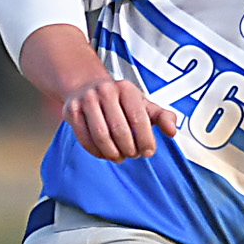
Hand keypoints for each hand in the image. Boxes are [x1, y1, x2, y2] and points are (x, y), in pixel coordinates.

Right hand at [61, 78, 179, 160]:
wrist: (87, 87)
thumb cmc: (119, 101)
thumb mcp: (143, 104)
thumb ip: (161, 116)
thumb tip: (172, 131)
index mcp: (126, 88)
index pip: (139, 119)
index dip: (145, 140)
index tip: (148, 152)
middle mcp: (105, 91)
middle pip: (119, 130)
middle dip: (129, 149)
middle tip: (132, 154)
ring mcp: (86, 100)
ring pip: (101, 136)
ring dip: (112, 153)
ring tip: (119, 156)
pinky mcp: (71, 111)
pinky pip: (85, 139)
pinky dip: (96, 152)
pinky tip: (104, 154)